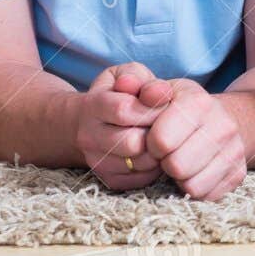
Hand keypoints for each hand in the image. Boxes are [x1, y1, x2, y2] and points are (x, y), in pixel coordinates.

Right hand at [76, 62, 165, 190]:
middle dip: (156, 132)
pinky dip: (155, 167)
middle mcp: (89, 137)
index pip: (123, 110)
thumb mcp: (127, 75)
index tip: (165, 103)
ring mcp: (97, 161)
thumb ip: (142, 79)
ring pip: (138, 163)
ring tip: (162, 136)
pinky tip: (155, 152)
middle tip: (166, 123)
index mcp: (93, 106)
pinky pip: (141, 179)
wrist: (89, 122)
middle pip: (131, 142)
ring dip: (158, 150)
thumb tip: (159, 92)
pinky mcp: (109, 180)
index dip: (151, 107)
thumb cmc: (117, 94)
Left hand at [142, 79, 246, 200]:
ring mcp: (235, 151)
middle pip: (176, 166)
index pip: (160, 140)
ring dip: (180, 178)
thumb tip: (126, 83)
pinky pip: (206, 196)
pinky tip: (195, 172)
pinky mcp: (238, 174)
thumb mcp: (166, 92)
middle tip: (168, 153)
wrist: (226, 119)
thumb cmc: (184, 109)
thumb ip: (143, 90)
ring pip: (192, 186)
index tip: (155, 138)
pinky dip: (195, 188)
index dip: (151, 143)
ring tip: (181, 161)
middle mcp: (224, 126)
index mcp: (200, 102)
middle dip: (165, 163)